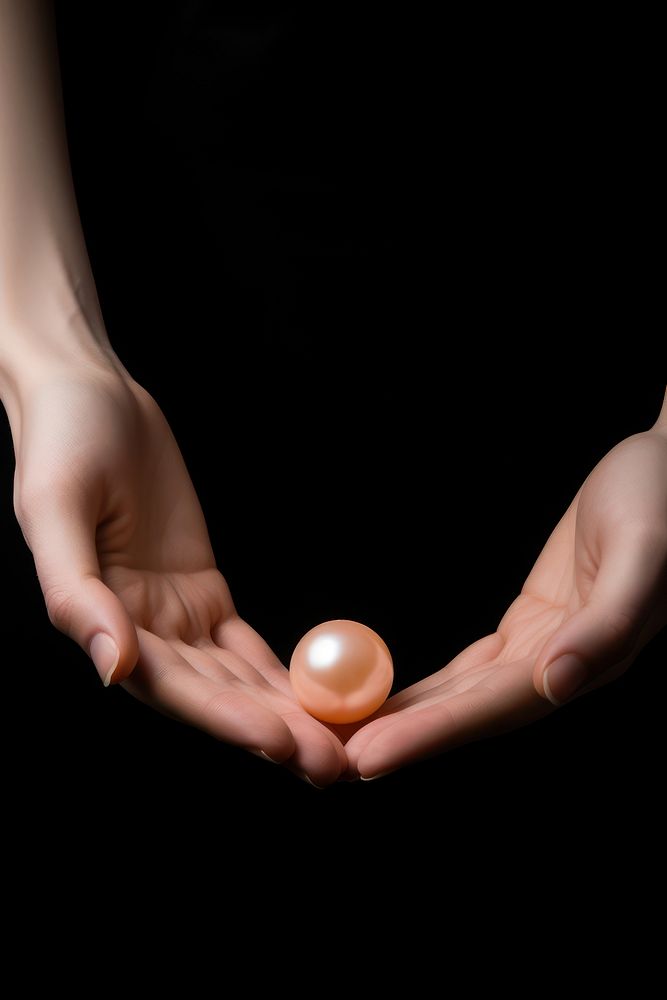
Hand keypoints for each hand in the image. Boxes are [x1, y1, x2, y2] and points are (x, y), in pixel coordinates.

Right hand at [12, 367, 345, 784]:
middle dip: (271, 730)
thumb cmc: (62, 441)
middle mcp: (138, 632)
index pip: (170, 686)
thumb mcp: (55, 509)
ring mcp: (172, 615)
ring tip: (342, 741)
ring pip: (234, 676)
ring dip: (285, 710)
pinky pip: (242, 641)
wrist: (91, 395)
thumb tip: (112, 667)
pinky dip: (280, 667)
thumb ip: (76, 594)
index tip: (280, 741)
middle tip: (333, 762)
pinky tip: (321, 692)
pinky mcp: (201, 589)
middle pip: (212, 694)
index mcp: (101, 621)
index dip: (224, 718)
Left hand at [345, 427, 666, 778]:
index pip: (494, 707)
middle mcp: (561, 668)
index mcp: (590, 660)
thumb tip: (558, 684)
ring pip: (464, 695)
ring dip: (408, 718)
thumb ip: (610, 625)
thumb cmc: (661, 501)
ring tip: (345, 737)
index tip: (368, 756)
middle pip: (469, 712)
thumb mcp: (643, 555)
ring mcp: (543, 649)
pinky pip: (471, 666)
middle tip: (331, 759)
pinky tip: (390, 696)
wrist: (664, 469)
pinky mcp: (528, 626)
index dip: (431, 735)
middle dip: (402, 737)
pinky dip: (430, 685)